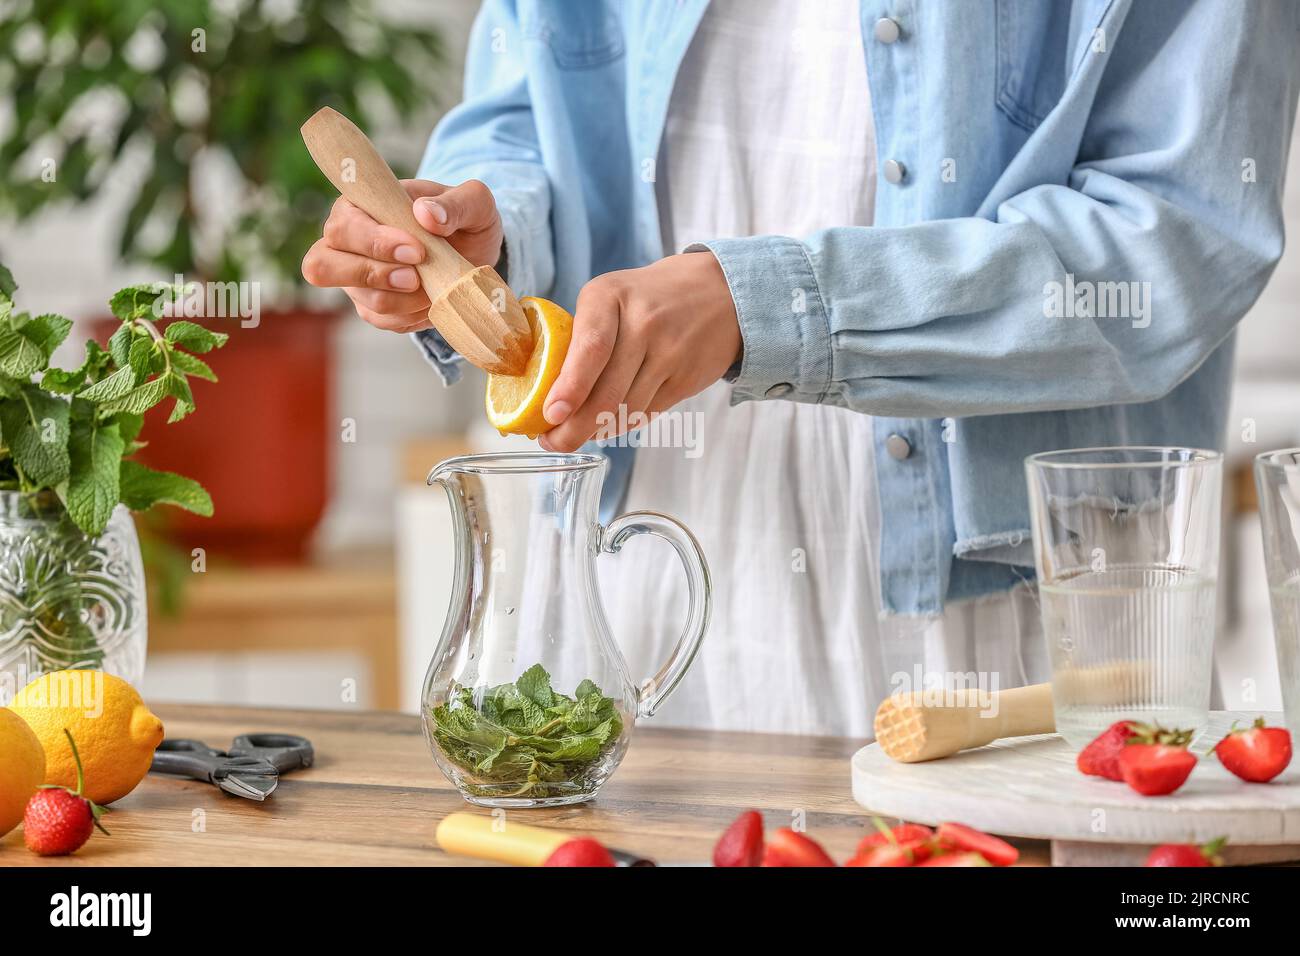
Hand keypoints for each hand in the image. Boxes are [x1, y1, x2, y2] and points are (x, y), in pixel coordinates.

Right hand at [301, 179, 502, 332]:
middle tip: (416, 277)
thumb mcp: (474, 202)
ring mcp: (355, 278)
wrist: (473, 251)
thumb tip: (427, 214)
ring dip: (406, 300)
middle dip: (375, 275)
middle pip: (324, 266)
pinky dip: (413, 315)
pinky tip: (431, 298)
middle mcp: (346, 242)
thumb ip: (455, 203)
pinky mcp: (371, 306)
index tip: (417, 250)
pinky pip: (384, 320)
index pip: (343, 226)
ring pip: (364, 300)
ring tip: (434, 285)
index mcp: (360, 205)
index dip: (373, 242)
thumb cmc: (465, 218)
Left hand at [539, 252, 741, 452]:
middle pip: (607, 392)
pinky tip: (607, 424)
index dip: (570, 387)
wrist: (717, 292)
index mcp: (610, 296)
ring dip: (597, 431)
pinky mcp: (687, 379)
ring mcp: (670, 353)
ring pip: (626, 410)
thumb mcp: (609, 297)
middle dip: (574, 428)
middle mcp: (643, 323)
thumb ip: (581, 335)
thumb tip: (546, 393)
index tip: (551, 414)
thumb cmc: (645, 298)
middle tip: (553, 442)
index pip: (591, 348)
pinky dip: (622, 425)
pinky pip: (647, 414)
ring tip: (578, 434)